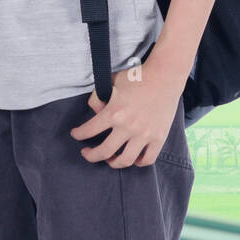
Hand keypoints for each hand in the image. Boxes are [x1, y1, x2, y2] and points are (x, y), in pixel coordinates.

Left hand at [69, 56, 185, 168]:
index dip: (78, 134)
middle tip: (86, 153)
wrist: (164, 76)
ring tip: (109, 159)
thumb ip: (98, 98)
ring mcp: (144, 134)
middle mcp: (128, 126)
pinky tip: (132, 158)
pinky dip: (138, 162)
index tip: (75, 135)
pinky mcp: (159, 138)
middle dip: (91, 156)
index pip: (89, 130)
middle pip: (104, 152)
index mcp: (114, 112)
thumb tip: (95, 114)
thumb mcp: (111, 82)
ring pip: (125, 160)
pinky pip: (147, 160)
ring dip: (113, 163)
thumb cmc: (136, 77)